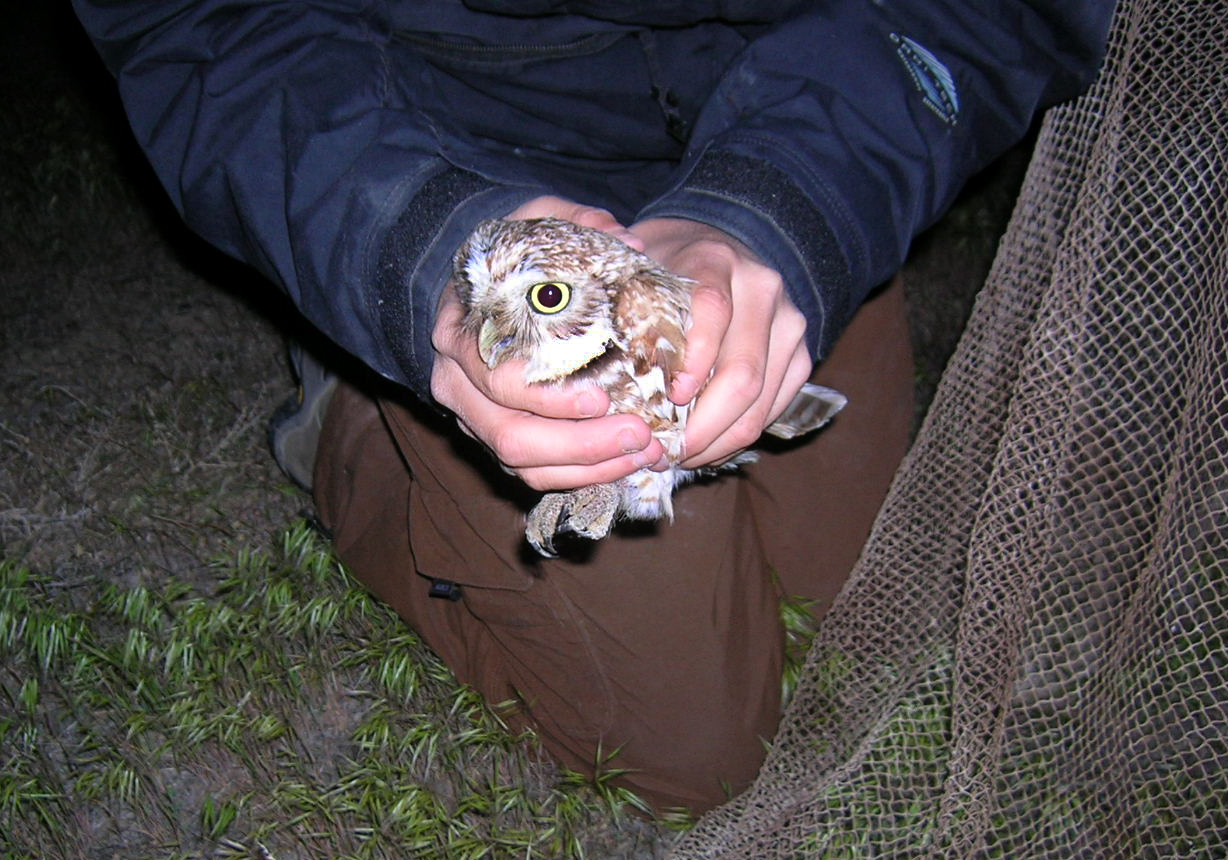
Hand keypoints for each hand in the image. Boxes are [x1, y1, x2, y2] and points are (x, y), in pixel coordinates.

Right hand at [430, 196, 666, 490]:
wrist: (481, 288)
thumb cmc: (513, 258)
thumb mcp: (535, 222)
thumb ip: (575, 223)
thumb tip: (626, 242)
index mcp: (459, 335)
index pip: (496, 382)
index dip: (549, 398)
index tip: (603, 397)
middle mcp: (458, 386)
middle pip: (511, 438)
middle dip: (581, 445)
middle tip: (640, 434)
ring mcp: (476, 420)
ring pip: (523, 466)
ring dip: (589, 468)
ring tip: (644, 453)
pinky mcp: (499, 442)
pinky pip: (536, 476)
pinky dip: (583, 477)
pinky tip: (627, 464)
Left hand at [628, 218, 812, 467]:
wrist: (716, 248)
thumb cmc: (665, 267)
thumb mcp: (639, 266)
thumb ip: (620, 291)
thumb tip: (586, 324)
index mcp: (718, 261)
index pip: (712, 310)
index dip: (693, 360)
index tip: (669, 397)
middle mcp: (762, 290)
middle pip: (743, 373)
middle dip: (702, 426)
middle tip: (665, 451)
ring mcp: (788, 325)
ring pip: (761, 403)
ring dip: (719, 442)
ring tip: (680, 456)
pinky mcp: (799, 357)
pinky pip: (773, 412)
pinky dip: (737, 438)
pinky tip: (706, 447)